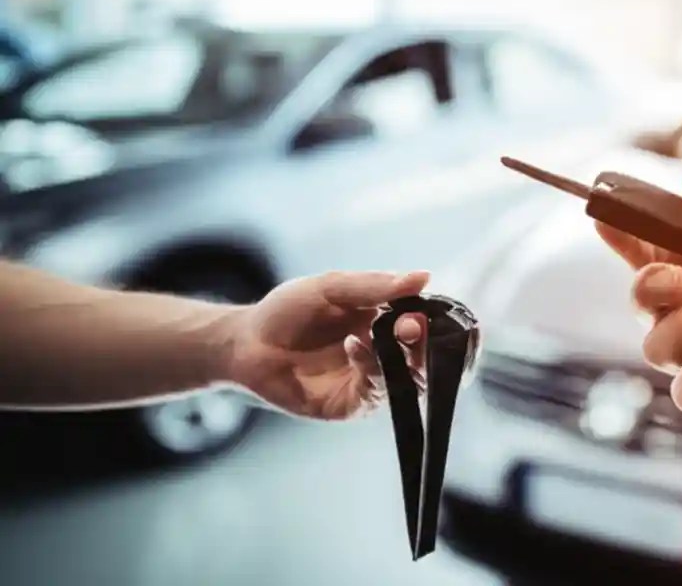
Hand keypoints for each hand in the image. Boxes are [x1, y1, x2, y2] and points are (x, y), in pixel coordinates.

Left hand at [225, 271, 429, 419]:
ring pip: (409, 378)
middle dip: (425, 342)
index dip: (437, 321)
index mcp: (386, 323)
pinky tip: (354, 345)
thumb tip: (423, 277)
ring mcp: (370, 382)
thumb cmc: (285, 312)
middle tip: (412, 325)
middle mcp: (385, 355)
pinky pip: (377, 391)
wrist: (244, 344)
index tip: (431, 310)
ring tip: (390, 332)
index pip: (427, 326)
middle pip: (426, 357)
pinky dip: (372, 366)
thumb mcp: (331, 287)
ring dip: (405, 356)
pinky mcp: (352, 404)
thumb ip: (375, 285)